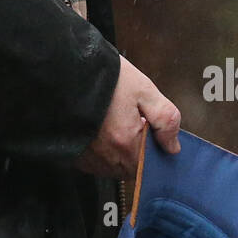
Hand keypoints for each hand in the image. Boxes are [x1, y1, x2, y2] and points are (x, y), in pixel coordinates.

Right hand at [75, 55, 180, 179]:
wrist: (65, 69)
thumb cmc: (102, 77)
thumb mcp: (143, 90)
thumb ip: (165, 119)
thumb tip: (173, 145)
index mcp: (127, 143)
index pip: (151, 167)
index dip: (154, 151)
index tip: (150, 134)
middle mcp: (107, 157)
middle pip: (132, 168)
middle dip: (136, 150)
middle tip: (131, 122)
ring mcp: (88, 158)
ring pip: (113, 167)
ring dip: (118, 151)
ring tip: (113, 122)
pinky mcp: (74, 156)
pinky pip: (95, 163)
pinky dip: (101, 151)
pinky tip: (100, 128)